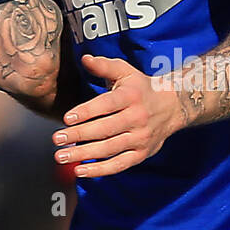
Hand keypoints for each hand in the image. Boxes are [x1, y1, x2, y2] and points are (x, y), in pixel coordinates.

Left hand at [52, 54, 185, 176]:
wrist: (172, 106)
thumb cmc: (140, 87)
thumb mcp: (125, 71)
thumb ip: (104, 65)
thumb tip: (85, 58)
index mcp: (131, 96)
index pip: (106, 105)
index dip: (86, 112)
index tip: (66, 118)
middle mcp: (137, 118)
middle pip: (105, 129)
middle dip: (79, 135)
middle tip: (57, 139)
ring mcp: (140, 138)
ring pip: (109, 149)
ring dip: (84, 154)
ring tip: (61, 155)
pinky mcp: (141, 154)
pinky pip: (119, 165)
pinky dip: (100, 170)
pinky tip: (80, 170)